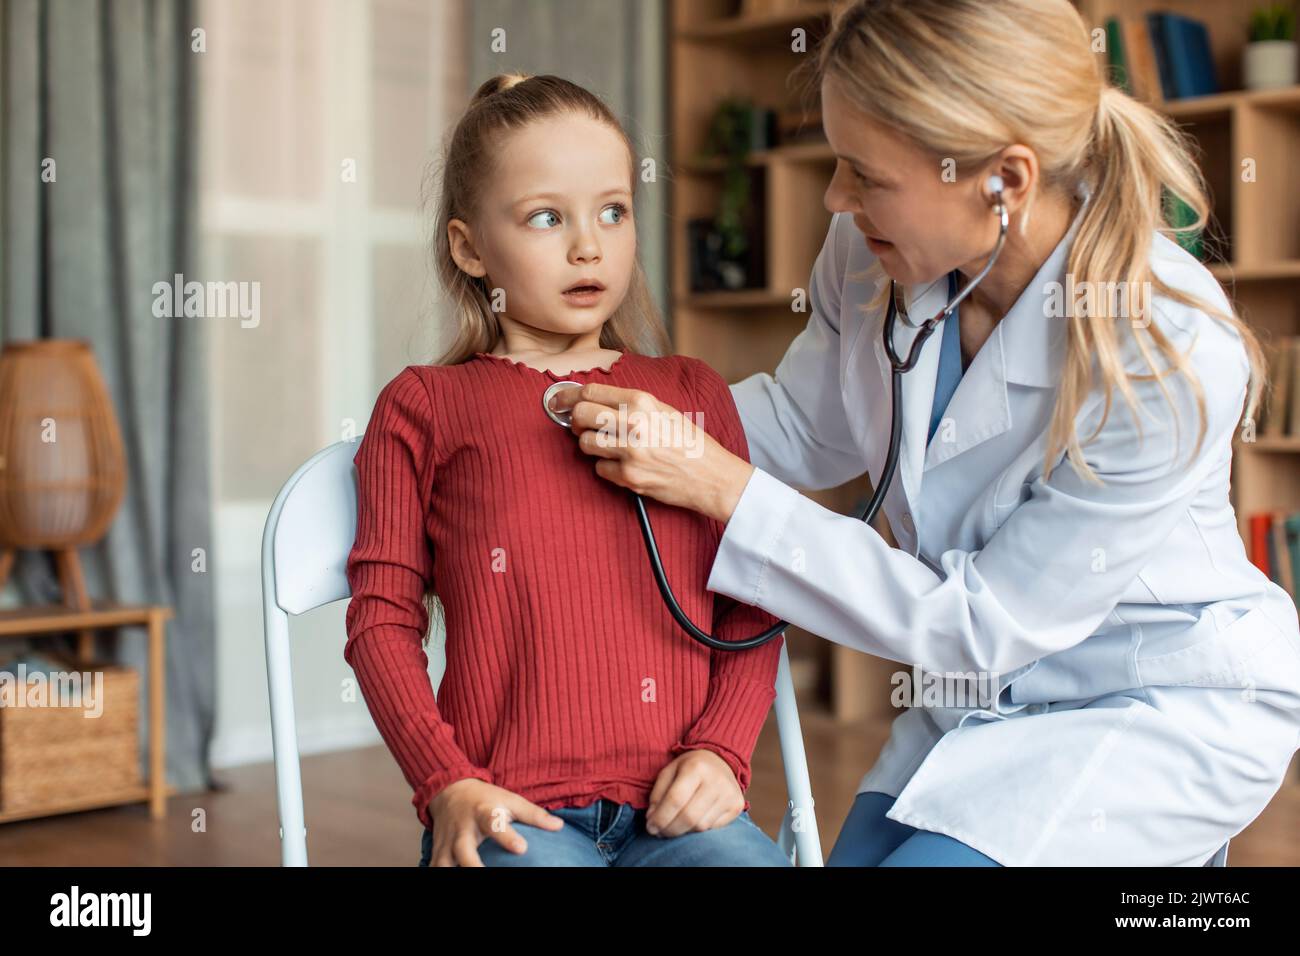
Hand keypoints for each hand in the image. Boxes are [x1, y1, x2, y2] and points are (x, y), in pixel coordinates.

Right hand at [426, 778, 564, 866]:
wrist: (448, 789)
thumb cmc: (486, 798)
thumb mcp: (511, 800)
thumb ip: (534, 815)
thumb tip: (559, 827)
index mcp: (484, 813)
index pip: (495, 824)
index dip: (508, 837)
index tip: (522, 848)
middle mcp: (463, 829)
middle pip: (464, 850)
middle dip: (473, 865)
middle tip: (485, 875)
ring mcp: (447, 841)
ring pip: (443, 864)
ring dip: (450, 872)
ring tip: (464, 883)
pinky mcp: (437, 850)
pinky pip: (434, 867)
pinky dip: (439, 873)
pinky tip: (448, 878)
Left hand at [550, 382, 753, 523]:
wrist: (711, 475)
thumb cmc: (689, 442)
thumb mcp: (664, 410)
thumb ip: (631, 404)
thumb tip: (595, 401)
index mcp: (642, 401)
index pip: (590, 392)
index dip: (569, 396)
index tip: (560, 402)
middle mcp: (634, 423)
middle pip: (581, 415)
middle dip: (575, 420)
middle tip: (579, 426)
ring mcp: (630, 451)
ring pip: (585, 444)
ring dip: (591, 446)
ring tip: (610, 447)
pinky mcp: (629, 476)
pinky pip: (600, 469)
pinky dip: (607, 468)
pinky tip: (624, 465)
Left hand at [644, 749, 744, 837]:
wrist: (721, 759)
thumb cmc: (690, 767)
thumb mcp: (670, 771)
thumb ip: (658, 794)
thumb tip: (653, 820)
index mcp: (696, 767)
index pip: (675, 800)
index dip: (660, 818)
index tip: (650, 827)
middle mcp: (716, 780)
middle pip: (689, 816)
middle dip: (670, 829)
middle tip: (659, 832)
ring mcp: (729, 794)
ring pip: (701, 826)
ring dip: (683, 832)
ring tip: (673, 827)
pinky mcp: (737, 805)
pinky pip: (713, 828)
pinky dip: (698, 829)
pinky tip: (691, 823)